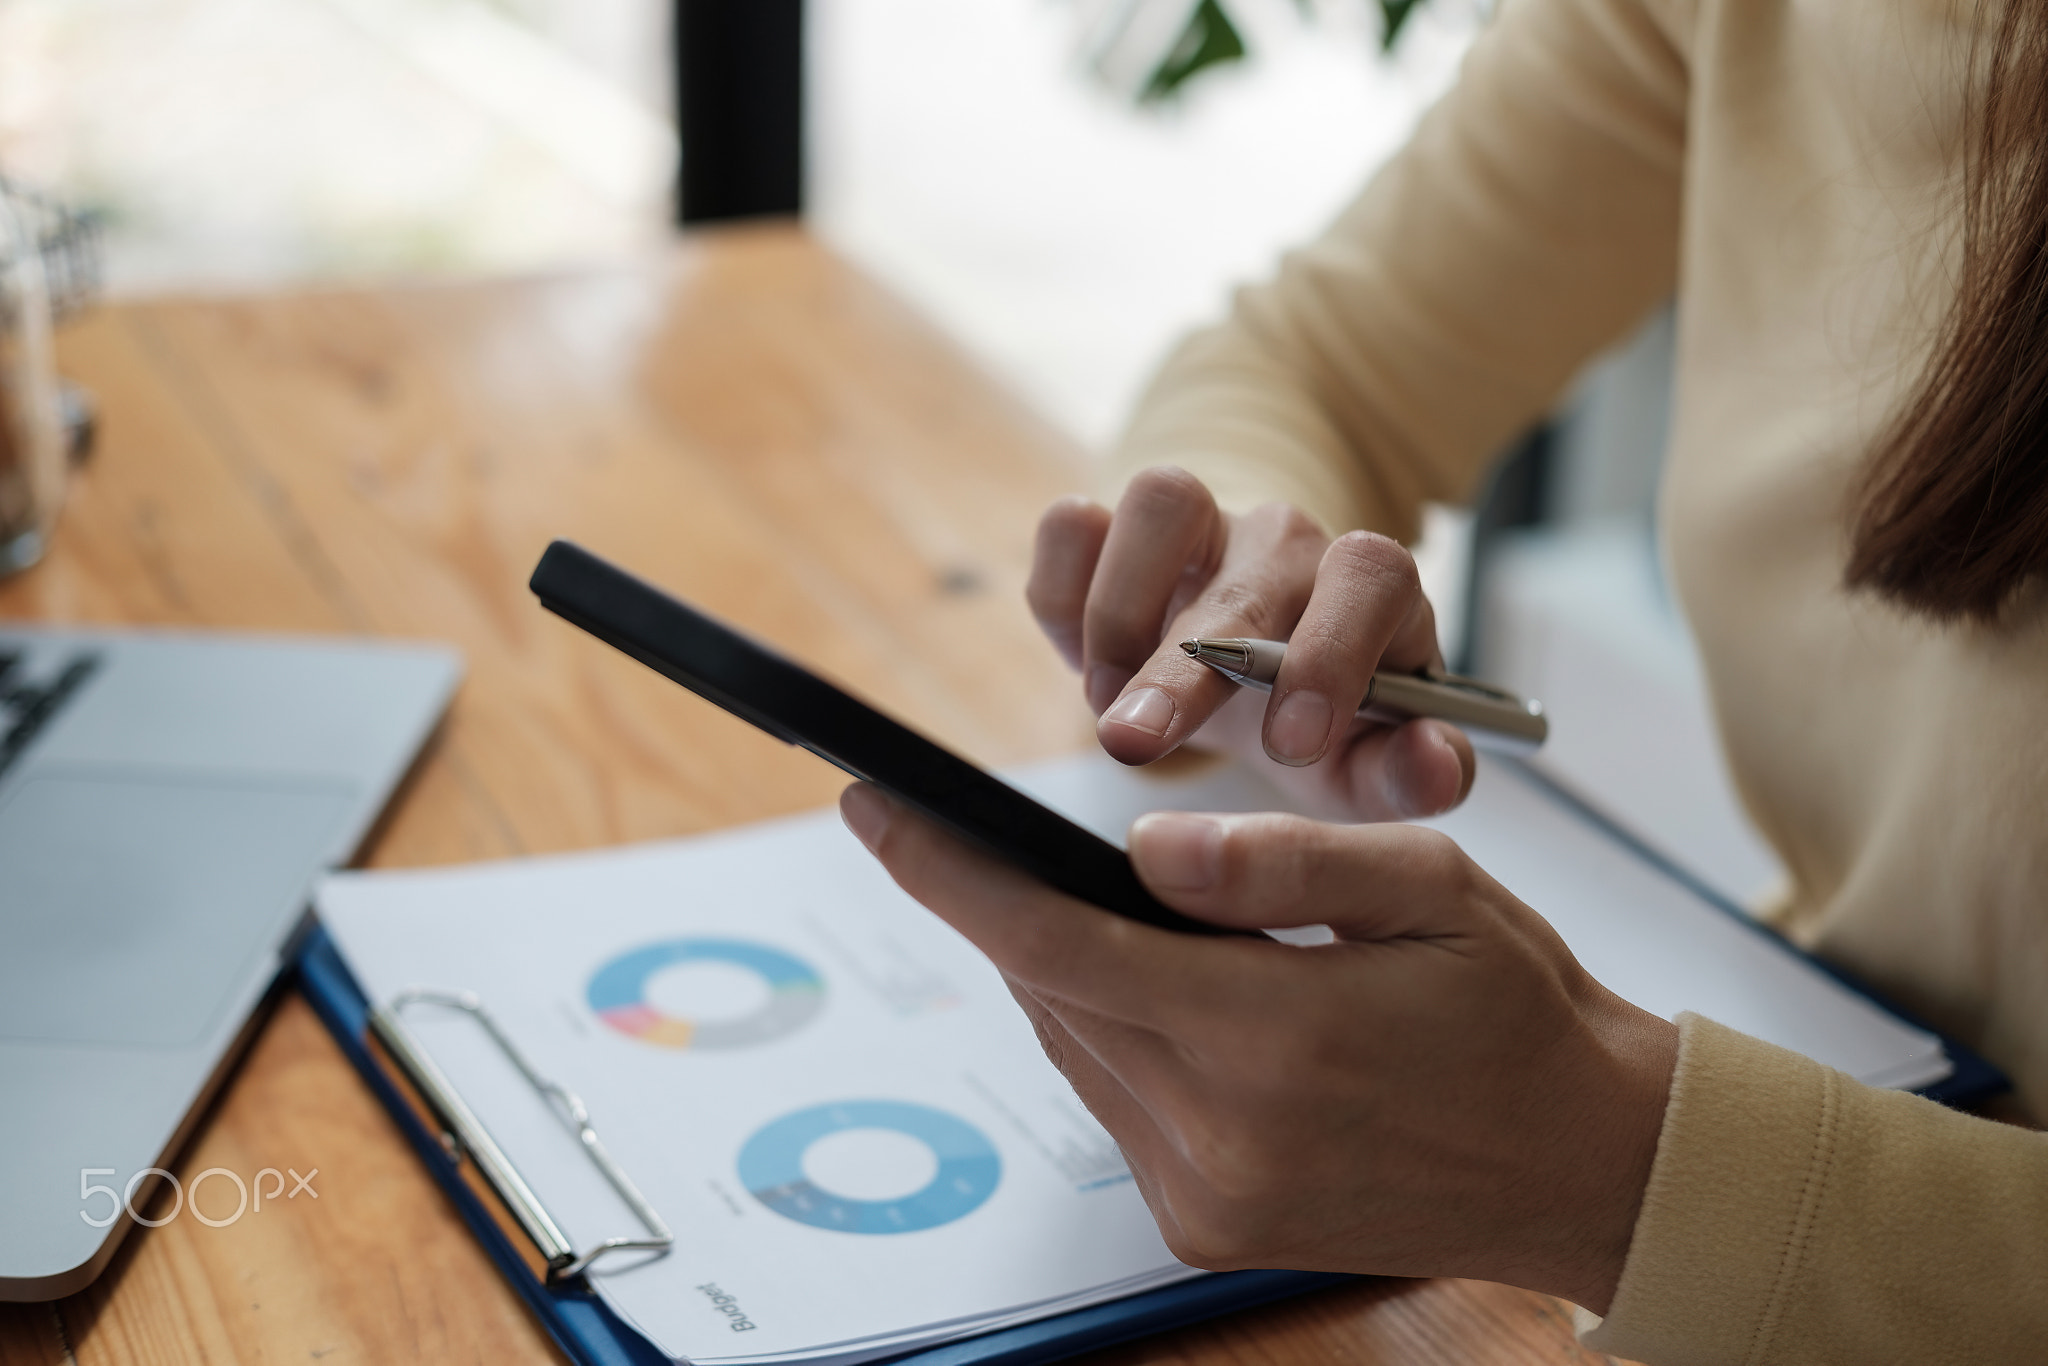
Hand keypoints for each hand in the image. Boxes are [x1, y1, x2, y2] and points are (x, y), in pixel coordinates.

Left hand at [839, 784, 1677, 1313]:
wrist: (1580, 1163)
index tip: (872, 808)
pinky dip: (1108, 1031)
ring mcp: (1206, 1196)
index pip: (1061, 942)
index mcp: (1276, 1037)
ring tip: (1105, 912)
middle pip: (1053, 992)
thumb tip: (1139, 848)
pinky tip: (1155, 992)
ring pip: (1073, 1045)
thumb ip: (1279, 860)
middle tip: (992, 839)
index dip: (951, 872)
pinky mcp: (1204, 1227)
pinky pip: (1110, 1103)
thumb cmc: (1515, 1011)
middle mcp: (1221, 1135)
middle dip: (1014, 908)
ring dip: (1068, 970)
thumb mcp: (1431, 887)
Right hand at [1027, 467, 1471, 820]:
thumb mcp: (1369, 769)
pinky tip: (1082, 660)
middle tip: (1134, 744)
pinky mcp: (1113, 530)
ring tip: (1109, 701)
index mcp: (1367, 589)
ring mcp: (1198, 523)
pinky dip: (1064, 591)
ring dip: (1120, 612)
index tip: (1291, 743)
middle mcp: (1285, 541)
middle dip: (1182, 665)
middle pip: (1246, 571)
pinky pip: (1074, 524)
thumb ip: (1416, 776)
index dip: (1333, 651)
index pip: (1373, 576)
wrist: (1245, 684)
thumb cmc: (1316, 724)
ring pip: (1160, 499)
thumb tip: (1435, 762)